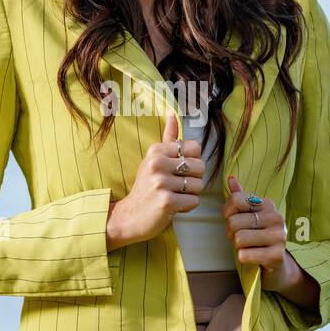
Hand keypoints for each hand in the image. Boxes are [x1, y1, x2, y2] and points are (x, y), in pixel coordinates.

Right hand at [106, 112, 203, 248]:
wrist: (129, 217)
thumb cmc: (146, 188)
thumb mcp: (153, 160)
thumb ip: (168, 138)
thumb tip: (173, 113)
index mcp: (156, 150)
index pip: (195, 148)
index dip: (193, 162)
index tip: (179, 171)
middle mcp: (157, 163)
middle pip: (200, 167)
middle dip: (194, 180)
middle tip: (177, 187)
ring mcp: (161, 182)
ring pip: (199, 185)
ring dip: (190, 195)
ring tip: (174, 196)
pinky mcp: (166, 201)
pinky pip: (194, 201)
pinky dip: (187, 207)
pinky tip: (173, 207)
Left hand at [223, 175, 321, 313]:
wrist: (278, 266)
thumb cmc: (258, 238)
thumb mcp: (250, 216)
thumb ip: (240, 198)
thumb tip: (230, 178)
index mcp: (268, 205)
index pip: (235, 199)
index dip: (226, 213)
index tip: (231, 221)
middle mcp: (276, 217)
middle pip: (234, 222)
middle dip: (231, 234)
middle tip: (240, 239)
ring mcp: (279, 237)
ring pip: (239, 239)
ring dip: (237, 247)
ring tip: (247, 247)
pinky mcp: (277, 256)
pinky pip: (245, 255)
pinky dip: (243, 258)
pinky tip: (252, 258)